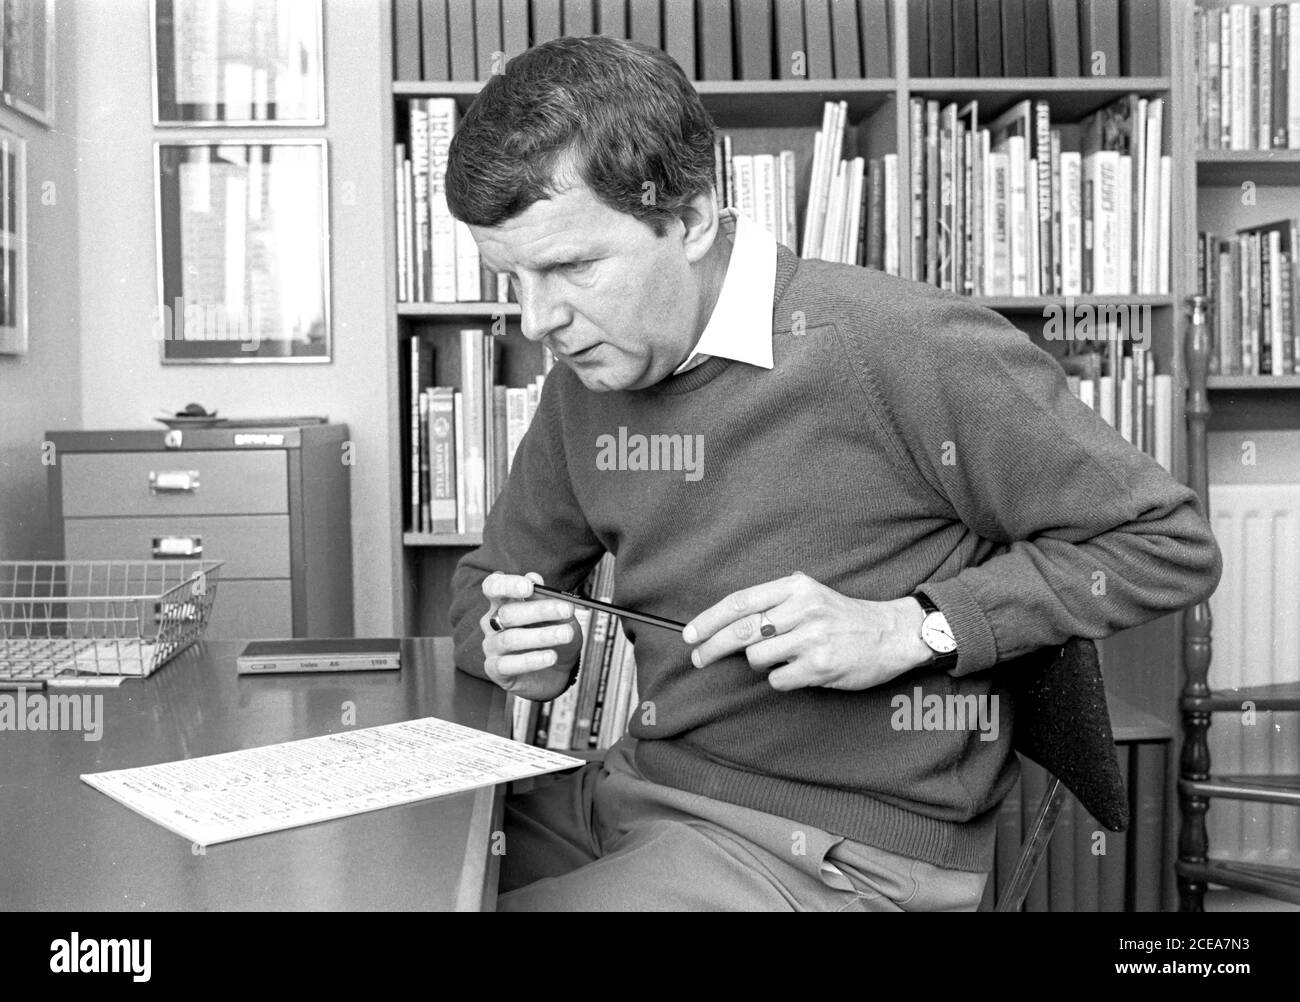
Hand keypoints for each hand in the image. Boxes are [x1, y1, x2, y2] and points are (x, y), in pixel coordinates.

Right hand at [480, 571, 583, 701]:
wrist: (557, 672)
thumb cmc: (555, 638)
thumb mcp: (559, 616)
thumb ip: (546, 597)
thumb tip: (534, 577)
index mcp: (504, 602)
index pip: (493, 586)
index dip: (507, 585)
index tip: (529, 586)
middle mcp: (492, 622)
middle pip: (507, 612)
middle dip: (539, 610)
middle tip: (566, 609)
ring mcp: (491, 646)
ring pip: (510, 639)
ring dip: (541, 636)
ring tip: (566, 635)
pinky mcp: (494, 669)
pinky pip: (507, 664)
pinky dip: (531, 660)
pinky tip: (550, 657)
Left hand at [682, 572, 934, 691]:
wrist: (891, 634)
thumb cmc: (843, 616)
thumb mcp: (810, 594)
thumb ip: (774, 601)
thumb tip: (727, 621)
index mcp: (796, 587)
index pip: (740, 602)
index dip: (709, 620)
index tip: (690, 634)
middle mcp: (803, 609)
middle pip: (741, 630)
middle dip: (712, 646)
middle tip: (698, 658)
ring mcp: (812, 638)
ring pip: (757, 657)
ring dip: (760, 662)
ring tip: (782, 657)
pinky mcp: (820, 666)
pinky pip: (778, 679)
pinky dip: (781, 679)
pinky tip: (799, 670)